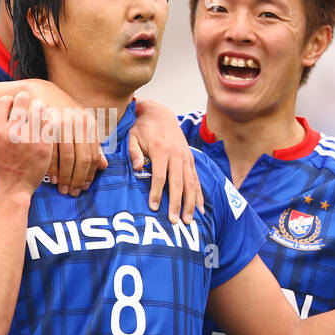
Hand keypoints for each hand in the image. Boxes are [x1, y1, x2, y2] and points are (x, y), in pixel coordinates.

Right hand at [0, 91, 53, 197]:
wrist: (11, 189)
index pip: (4, 101)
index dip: (9, 100)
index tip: (14, 106)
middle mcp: (12, 132)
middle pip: (22, 100)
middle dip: (26, 99)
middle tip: (30, 102)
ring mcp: (29, 139)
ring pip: (39, 109)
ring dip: (40, 108)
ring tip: (41, 111)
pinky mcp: (43, 146)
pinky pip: (51, 124)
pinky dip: (50, 120)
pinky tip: (48, 123)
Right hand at [17, 79, 107, 195]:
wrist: (39, 94)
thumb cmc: (61, 114)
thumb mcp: (79, 127)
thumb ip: (91, 145)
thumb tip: (104, 165)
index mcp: (89, 124)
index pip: (93, 155)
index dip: (89, 174)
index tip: (84, 186)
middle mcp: (79, 123)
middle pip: (82, 158)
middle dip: (77, 179)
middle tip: (73, 192)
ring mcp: (63, 124)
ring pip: (68, 158)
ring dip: (65, 177)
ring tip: (63, 188)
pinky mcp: (47, 126)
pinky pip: (52, 152)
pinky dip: (53, 168)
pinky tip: (52, 178)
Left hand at [129, 99, 202, 224]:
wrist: (160, 113)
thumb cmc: (142, 127)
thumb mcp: (132, 136)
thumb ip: (133, 152)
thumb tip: (137, 168)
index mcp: (162, 150)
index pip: (160, 175)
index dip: (157, 192)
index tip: (154, 207)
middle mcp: (177, 155)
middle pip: (178, 183)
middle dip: (176, 203)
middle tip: (174, 221)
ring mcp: (186, 158)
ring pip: (191, 184)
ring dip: (190, 203)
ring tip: (188, 220)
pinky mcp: (191, 160)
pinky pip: (197, 180)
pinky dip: (200, 196)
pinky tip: (201, 210)